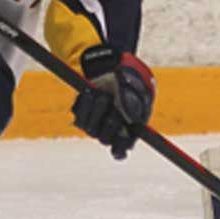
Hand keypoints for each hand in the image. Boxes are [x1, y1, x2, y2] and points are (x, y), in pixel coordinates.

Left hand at [71, 45, 154, 159]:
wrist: (112, 68)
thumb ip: (136, 103)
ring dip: (97, 110)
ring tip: (104, 95)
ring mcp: (94, 125)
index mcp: (127, 131)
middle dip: (110, 123)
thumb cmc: (132, 80)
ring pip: (91, 129)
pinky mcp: (81, 115)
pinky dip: (86, 104)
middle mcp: (110, 131)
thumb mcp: (140, 88)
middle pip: (105, 139)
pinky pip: (79, 117)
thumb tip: (129, 118)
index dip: (119, 149)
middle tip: (114, 107)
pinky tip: (92, 92)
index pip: (121, 150)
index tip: (119, 140)